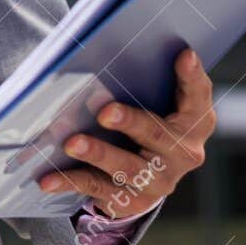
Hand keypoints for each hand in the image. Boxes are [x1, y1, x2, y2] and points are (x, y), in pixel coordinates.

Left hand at [38, 47, 216, 217]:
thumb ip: (151, 78)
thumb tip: (118, 44)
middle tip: (105, 111)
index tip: (183, 55)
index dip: (191, 77)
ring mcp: (158, 181)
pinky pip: (97, 188)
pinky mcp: (131, 200)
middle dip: (131, 122)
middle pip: (158, 134)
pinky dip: (70, 181)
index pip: (197, 97)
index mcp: (195, 122)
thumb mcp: (159, 101)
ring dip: (98, 153)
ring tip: (72, 143)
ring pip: (127, 167)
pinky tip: (47, 179)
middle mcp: (183, 154)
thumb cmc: (150, 123)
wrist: (150, 176)